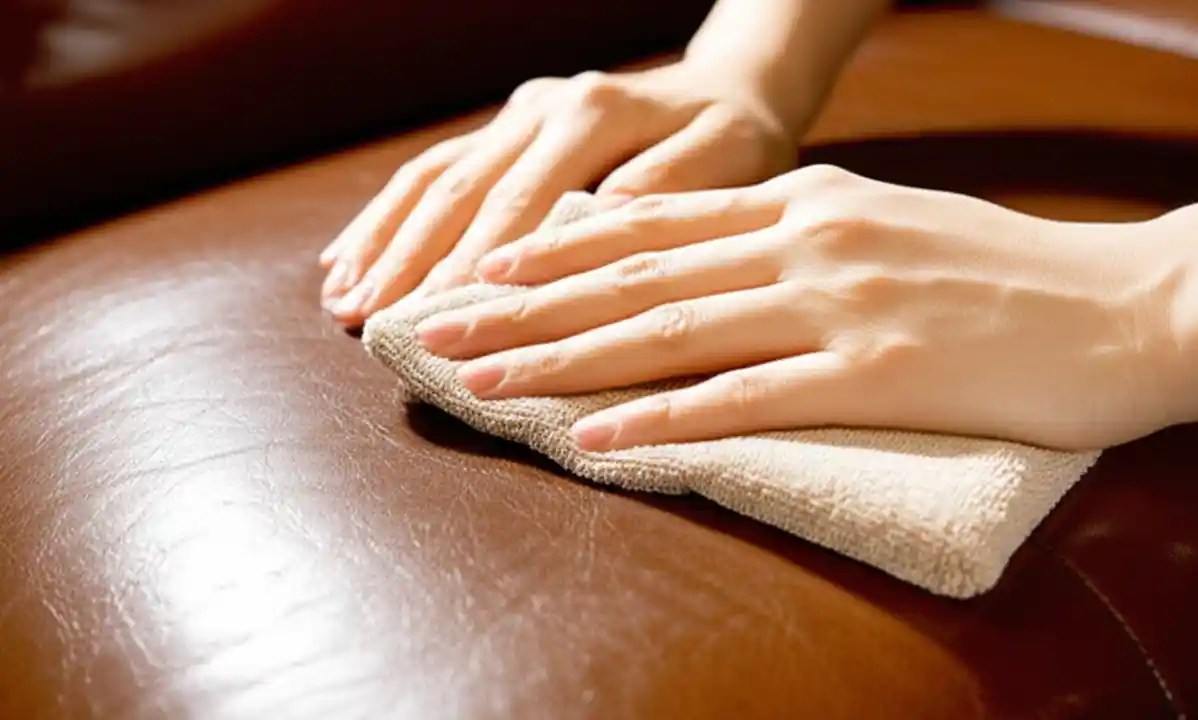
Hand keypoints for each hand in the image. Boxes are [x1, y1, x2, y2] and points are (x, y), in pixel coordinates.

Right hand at [318, 63, 796, 326]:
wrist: (727, 93)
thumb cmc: (737, 139)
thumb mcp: (732, 156)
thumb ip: (670, 183)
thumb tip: (598, 217)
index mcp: (593, 115)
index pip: (520, 200)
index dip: (475, 263)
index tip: (440, 319)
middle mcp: (542, 107)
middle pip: (460, 191)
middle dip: (410, 262)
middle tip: (369, 323)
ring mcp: (516, 116)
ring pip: (432, 179)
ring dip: (384, 242)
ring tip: (342, 302)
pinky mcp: (504, 131)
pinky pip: (432, 171)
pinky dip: (387, 218)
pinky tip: (346, 259)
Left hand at [413, 165, 1180, 450]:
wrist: (1122, 308)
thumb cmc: (1000, 275)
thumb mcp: (883, 224)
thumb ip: (793, 235)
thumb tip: (705, 259)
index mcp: (807, 201)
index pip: (655, 225)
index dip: (560, 250)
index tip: (485, 273)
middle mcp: (808, 239)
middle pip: (638, 274)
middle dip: (528, 306)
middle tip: (444, 331)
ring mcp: (839, 302)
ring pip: (671, 330)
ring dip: (566, 359)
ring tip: (486, 381)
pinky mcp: (877, 374)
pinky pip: (744, 398)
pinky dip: (662, 418)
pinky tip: (596, 436)